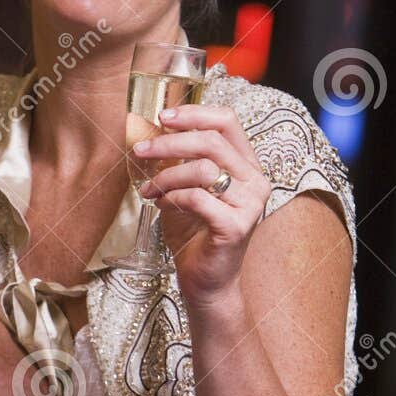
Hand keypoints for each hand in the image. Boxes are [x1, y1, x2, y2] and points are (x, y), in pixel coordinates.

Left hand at [135, 105, 270, 308]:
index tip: (163, 117)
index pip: (227, 121)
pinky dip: (173, 197)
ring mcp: (250, 204)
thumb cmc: (195, 236)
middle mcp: (255, 180)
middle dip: (170, 142)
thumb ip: (179, 163)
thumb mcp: (185, 190)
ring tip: (148, 190)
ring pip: (204, 169)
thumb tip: (150, 135)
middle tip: (141, 150)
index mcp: (246, 166)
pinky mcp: (235, 226)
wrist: (206, 282)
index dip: (194, 113)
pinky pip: (198, 198)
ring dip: (166, 175)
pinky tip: (161, 206)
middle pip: (212, 141)